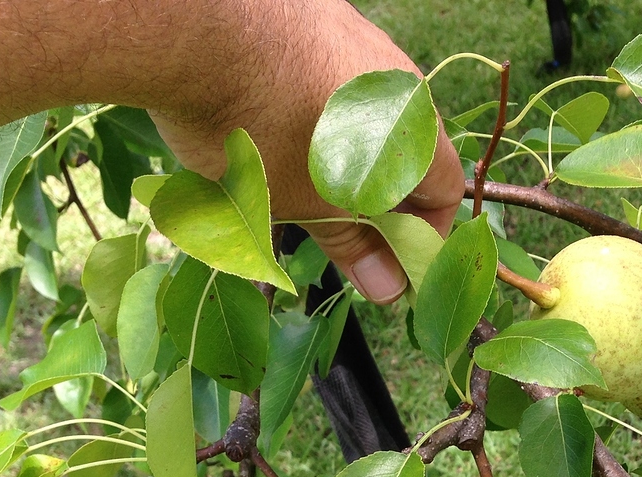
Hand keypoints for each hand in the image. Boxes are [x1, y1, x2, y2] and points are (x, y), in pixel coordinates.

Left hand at [149, 1, 463, 302]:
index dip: (423, 236)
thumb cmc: (263, 126)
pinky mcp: (308, 16)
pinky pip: (322, 79)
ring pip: (361, 116)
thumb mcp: (306, 201)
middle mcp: (396, 75)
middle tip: (334, 233)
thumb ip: (351, 240)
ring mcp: (353, 37)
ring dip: (337, 156)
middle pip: (403, 150)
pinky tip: (265, 127)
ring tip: (289, 181)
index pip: (446, 190)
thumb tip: (388, 284)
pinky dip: (307, 112)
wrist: (195, 28)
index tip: (392, 266)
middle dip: (374, 199)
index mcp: (414, 125)